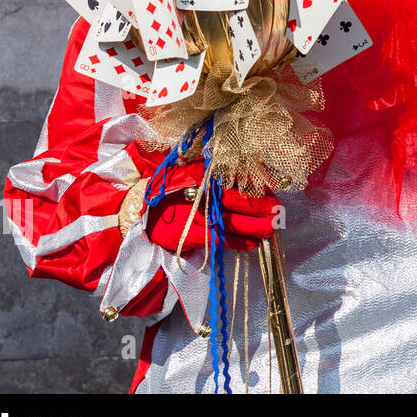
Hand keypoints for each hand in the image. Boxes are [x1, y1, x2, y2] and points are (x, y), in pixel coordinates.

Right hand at [143, 163, 279, 252]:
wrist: (137, 205)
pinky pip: (217, 241)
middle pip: (236, 208)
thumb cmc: (171, 185)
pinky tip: (252, 244)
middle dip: (261, 214)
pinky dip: (236, 243)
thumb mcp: (195, 173)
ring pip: (229, 226)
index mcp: (201, 178)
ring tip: (271, 230)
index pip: (236, 189)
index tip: (276, 200)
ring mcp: (190, 218)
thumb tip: (257, 177)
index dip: (258, 197)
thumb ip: (221, 176)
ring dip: (253, 230)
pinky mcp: (184, 237)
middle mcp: (197, 197)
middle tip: (279, 217)